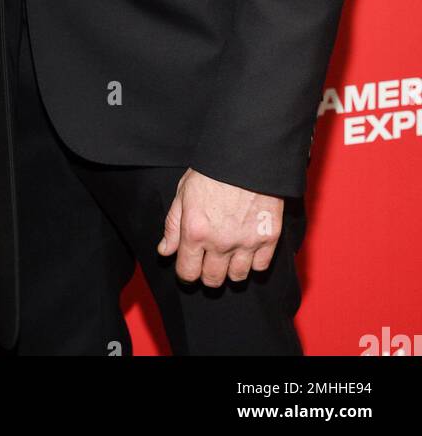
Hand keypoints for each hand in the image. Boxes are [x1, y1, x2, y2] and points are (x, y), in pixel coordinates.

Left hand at [157, 168, 283, 286]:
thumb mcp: (183, 192)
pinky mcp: (269, 238)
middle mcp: (220, 243)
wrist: (247, 155)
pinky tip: (248, 249)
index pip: (187, 273)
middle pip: (213, 280)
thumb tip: (165, 251)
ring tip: (229, 255)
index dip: (186, 272)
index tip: (189, 266)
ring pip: (237, 277)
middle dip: (208, 274)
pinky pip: (260, 267)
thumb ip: (173, 225)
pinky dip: (254, 262)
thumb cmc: (212, 171)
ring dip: (231, 270)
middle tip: (209, 261)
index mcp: (195, 231)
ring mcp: (246, 242)